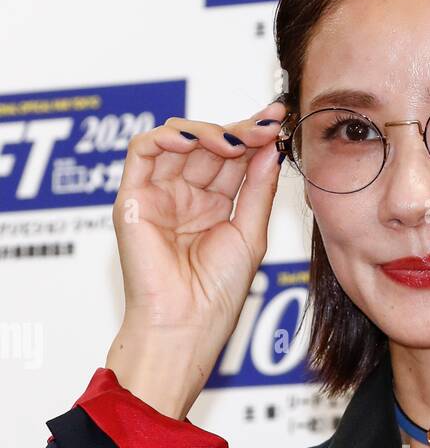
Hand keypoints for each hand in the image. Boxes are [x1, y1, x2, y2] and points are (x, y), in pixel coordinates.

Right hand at [106, 100, 286, 416]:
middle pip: (208, 144)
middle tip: (265, 125)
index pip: (232, 158)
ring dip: (209, 132)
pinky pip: (143, 152)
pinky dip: (166, 137)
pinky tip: (194, 142)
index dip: (254, 136)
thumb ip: (258, 189)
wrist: (186, 327)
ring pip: (178, 140)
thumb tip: (270, 147)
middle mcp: (185, 197)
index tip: (279, 120)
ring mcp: (159, 195)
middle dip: (238, 129)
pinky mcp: (132, 198)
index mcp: (214, 207)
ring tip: (236, 142)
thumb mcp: (250, 235)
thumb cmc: (217, 296)